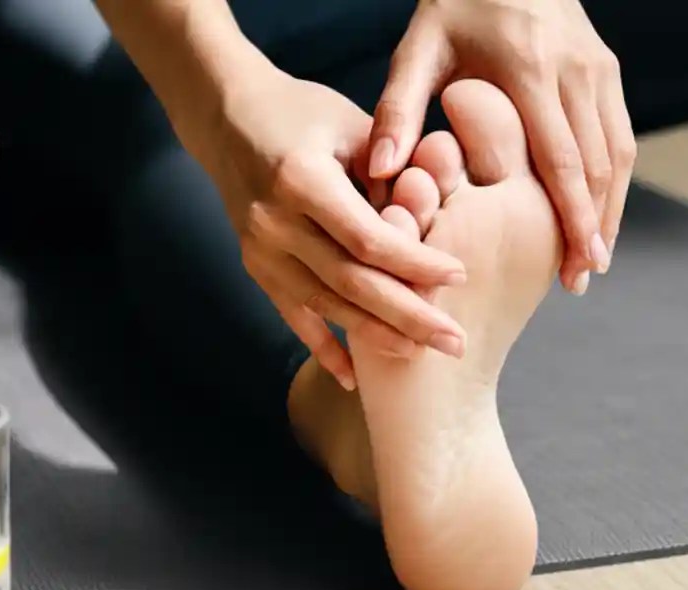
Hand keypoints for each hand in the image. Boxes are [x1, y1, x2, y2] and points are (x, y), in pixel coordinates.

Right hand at [186, 67, 468, 388]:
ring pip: (324, 305)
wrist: (228, 117)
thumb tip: (433, 219)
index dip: (415, 262)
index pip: (368, 237)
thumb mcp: (350, 123)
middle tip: (454, 341)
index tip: (459, 275)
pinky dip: (324, 348)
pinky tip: (354, 378)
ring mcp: (260, 250)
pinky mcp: (256, 267)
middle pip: (349, 281)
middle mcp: (274, 222)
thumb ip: (390, 172)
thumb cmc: (303, 113)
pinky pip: (294, 316)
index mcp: (301, 180)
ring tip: (420, 355)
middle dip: (406, 316)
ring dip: (373, 336)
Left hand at [368, 0, 636, 294]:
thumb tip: (382, 171)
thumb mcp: (417, 50)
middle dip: (594, 228)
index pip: (560, 161)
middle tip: (581, 280)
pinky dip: (614, 180)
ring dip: (610, 209)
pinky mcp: (606, 67)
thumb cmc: (450, 7)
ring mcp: (598, 67)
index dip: (570, 220)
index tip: (572, 268)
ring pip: (618, 153)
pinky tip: (599, 215)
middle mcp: (575, 70)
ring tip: (594, 261)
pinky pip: (619, 133)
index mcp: (529, 71)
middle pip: (597, 166)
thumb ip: (398, 110)